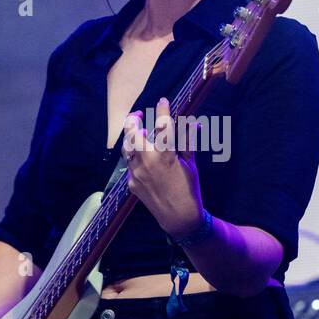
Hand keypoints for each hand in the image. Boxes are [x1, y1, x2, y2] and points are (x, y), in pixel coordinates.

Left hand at [122, 96, 203, 236]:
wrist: (178, 217)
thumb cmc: (189, 189)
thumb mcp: (190, 164)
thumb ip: (187, 141)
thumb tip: (192, 123)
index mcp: (165, 155)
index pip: (163, 125)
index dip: (162, 110)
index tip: (162, 101)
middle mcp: (147, 162)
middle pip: (132, 132)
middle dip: (133, 119)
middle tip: (138, 114)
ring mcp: (137, 173)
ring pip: (127, 148)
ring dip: (131, 138)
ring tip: (140, 134)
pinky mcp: (132, 183)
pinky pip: (130, 165)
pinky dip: (136, 159)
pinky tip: (144, 159)